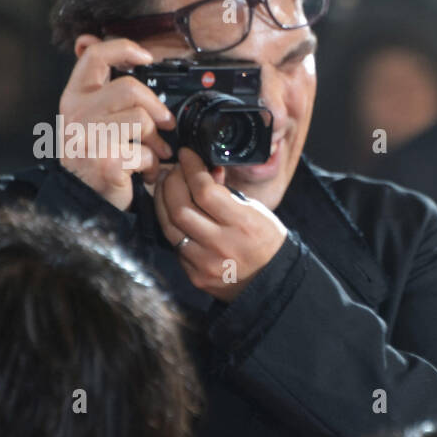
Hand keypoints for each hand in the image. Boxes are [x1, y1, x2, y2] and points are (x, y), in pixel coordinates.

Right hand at [58, 36, 176, 210]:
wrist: (85, 203)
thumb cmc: (95, 158)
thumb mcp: (88, 118)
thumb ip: (96, 86)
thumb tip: (88, 38)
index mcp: (74, 98)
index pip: (95, 56)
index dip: (124, 48)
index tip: (146, 57)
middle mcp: (76, 115)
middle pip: (130, 89)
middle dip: (156, 108)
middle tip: (166, 124)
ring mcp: (89, 139)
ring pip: (142, 120)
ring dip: (157, 141)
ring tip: (154, 154)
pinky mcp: (106, 162)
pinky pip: (145, 152)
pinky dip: (152, 165)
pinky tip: (144, 172)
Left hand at [154, 148, 288, 301]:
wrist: (273, 281)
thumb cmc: (265, 240)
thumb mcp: (254, 210)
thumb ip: (226, 193)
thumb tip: (202, 170)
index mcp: (243, 224)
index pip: (205, 191)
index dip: (190, 167)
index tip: (186, 155)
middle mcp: (222, 244)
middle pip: (180, 207)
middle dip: (171, 182)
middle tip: (174, 171)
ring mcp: (206, 263)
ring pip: (170, 226)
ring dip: (163, 202)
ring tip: (167, 188)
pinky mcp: (196, 275)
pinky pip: (174, 245)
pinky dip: (171, 225)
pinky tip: (175, 214)